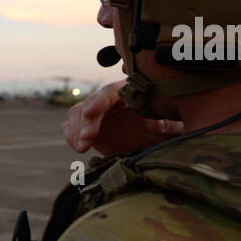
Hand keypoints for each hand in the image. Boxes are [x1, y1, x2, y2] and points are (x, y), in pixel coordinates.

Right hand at [61, 80, 182, 156]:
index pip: (109, 92)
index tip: (90, 113)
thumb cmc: (162, 129)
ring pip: (76, 114)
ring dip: (77, 131)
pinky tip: (80, 148)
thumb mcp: (170, 127)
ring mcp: (95, 114)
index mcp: (127, 92)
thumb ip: (166, 125)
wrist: (153, 142)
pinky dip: (72, 137)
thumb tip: (154, 124)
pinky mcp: (85, 128)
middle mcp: (107, 100)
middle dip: (85, 122)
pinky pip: (71, 128)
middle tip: (87, 139)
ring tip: (83, 148)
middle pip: (89, 104)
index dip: (99, 101)